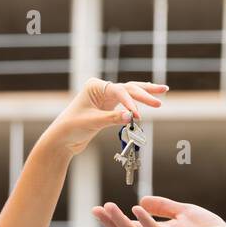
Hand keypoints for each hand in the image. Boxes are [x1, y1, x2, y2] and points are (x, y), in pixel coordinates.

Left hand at [43, 79, 167, 156]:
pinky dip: (138, 103)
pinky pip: (127, 103)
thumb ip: (111, 118)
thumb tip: (131, 116)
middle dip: (145, 94)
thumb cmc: (71, 128)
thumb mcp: (92, 122)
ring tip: (163, 90)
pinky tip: (151, 98)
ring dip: (145, 93)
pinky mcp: (109, 108)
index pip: (119, 91)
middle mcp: (101, 89)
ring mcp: (106, 98)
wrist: (62, 140)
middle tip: (160, 101)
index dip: (130, 103)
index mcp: (94, 86)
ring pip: (130, 93)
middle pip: (128, 88)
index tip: (137, 116)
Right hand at [93, 195, 225, 226]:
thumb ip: (163, 207)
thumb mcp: (183, 212)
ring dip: (120, 222)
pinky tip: (136, 207)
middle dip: (111, 223)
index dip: (114, 221)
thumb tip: (140, 199)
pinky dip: (146, 221)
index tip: (99, 208)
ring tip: (108, 207)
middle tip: (96, 209)